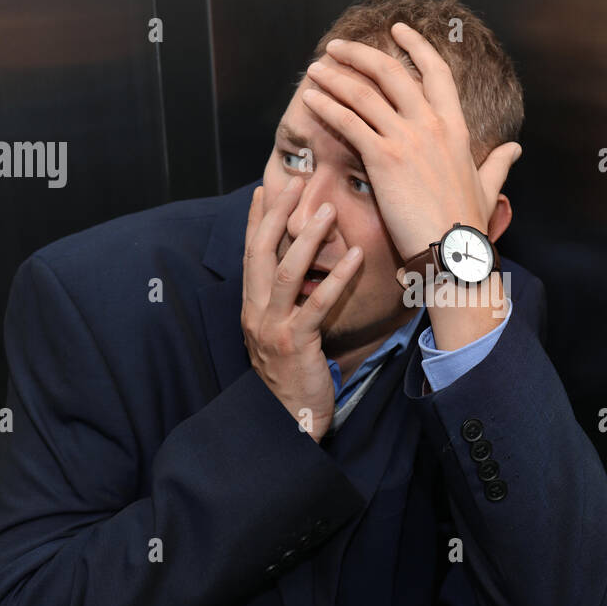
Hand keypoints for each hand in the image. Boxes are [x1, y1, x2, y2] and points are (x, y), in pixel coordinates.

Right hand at [241, 177, 362, 442]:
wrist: (286, 422)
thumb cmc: (292, 377)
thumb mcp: (282, 334)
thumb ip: (287, 304)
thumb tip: (301, 275)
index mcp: (252, 307)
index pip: (251, 253)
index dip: (256, 220)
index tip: (267, 189)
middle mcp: (256, 312)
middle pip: (260, 252)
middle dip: (275, 215)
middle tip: (295, 183)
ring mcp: (273, 327)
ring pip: (286, 272)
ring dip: (306, 238)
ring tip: (326, 209)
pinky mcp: (296, 343)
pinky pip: (317, 304)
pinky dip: (336, 277)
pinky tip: (355, 256)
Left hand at [300, 23, 520, 258]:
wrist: (454, 252)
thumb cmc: (468, 226)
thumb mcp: (488, 187)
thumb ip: (499, 163)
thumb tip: (516, 149)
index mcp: (456, 128)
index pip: (436, 72)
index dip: (416, 46)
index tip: (397, 30)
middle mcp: (431, 125)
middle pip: (392, 72)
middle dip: (360, 53)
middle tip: (338, 46)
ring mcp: (407, 139)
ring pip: (364, 93)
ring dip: (335, 77)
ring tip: (316, 68)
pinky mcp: (384, 159)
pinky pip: (349, 122)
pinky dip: (327, 107)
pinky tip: (311, 99)